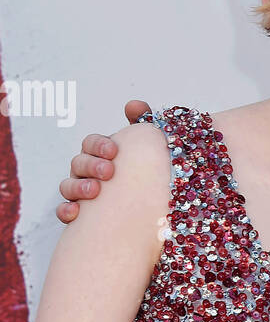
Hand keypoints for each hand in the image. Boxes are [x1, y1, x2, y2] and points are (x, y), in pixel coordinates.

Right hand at [56, 99, 151, 222]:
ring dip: (78, 187)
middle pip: (78, 162)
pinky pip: (64, 212)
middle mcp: (88, 173)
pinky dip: (66, 211)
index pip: (91, 143)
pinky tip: (76, 214)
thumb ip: (143, 124)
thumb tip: (133, 105)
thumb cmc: (148, 177)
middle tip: (109, 171)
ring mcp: (81, 194)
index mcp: (102, 155)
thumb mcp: (150, 151)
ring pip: (67, 186)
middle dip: (91, 165)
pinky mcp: (81, 216)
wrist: (153, 213)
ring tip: (95, 191)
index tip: (114, 151)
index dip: (99, 145)